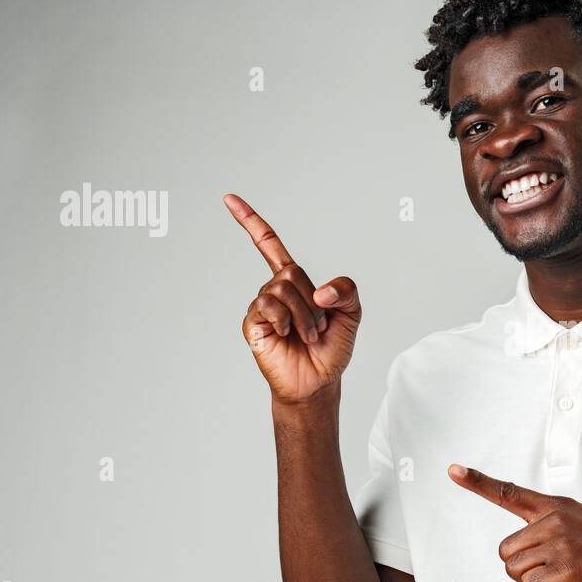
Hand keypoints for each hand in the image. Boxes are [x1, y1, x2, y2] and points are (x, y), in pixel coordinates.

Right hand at [225, 193, 361, 404]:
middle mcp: (274, 290)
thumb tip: (320, 292)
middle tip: (318, 327)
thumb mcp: (353, 313)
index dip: (250, 222)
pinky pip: (267, 307)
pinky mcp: (253, 324)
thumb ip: (347, 290)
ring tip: (306, 336)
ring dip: (303, 316)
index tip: (229, 199)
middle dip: (311, 302)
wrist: (319, 381)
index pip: (269, 245)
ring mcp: (262, 307)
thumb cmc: (332, 348)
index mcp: (295, 283)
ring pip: (281, 289)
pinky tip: (287, 337)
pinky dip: (285, 321)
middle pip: (290, 272)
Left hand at [446, 463, 581, 581]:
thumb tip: (527, 547)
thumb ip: (553, 525)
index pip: (509, 492)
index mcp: (556, 506)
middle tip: (547, 572)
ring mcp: (561, 544)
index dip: (477, 481)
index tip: (452, 469)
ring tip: (559, 580)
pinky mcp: (567, 569)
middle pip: (505, 550)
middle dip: (520, 568)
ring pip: (515, 570)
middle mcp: (555, 520)